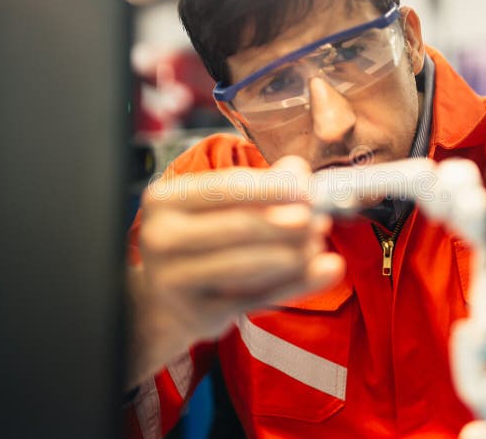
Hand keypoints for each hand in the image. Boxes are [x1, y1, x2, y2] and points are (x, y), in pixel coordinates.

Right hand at [126, 156, 343, 387]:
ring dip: (295, 253)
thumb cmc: (197, 242)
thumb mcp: (218, 208)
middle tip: (320, 221)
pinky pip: (257, 297)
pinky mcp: (198, 314)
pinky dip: (297, 283)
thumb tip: (298, 171)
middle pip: (239, 226)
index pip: (224, 188)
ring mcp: (174, 280)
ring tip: (318, 244)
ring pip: (248, 264)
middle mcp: (161, 238)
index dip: (271, 188)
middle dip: (288, 223)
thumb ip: (260, 187)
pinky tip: (325, 270)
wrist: (163, 302)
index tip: (306, 190)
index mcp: (165, 200)